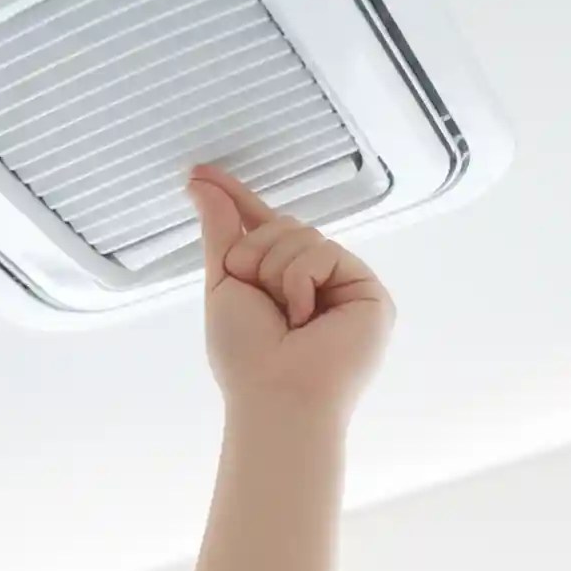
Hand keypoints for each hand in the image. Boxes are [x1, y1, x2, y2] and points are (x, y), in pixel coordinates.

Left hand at [189, 165, 394, 420]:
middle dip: (255, 256)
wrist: (276, 396)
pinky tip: (305, 316)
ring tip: (285, 317)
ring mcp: (347, 287)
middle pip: (284, 227)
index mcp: (286, 285)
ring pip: (303, 235)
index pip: (265, 230)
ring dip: (276, 272)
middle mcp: (320, 283)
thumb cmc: (246, 357)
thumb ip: (221, 232)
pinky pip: (325, 252)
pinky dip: (301, 280)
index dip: (237, 201)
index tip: (202, 174)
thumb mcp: (224, 285)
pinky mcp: (370, 294)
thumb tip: (200, 183)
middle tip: (259, 300)